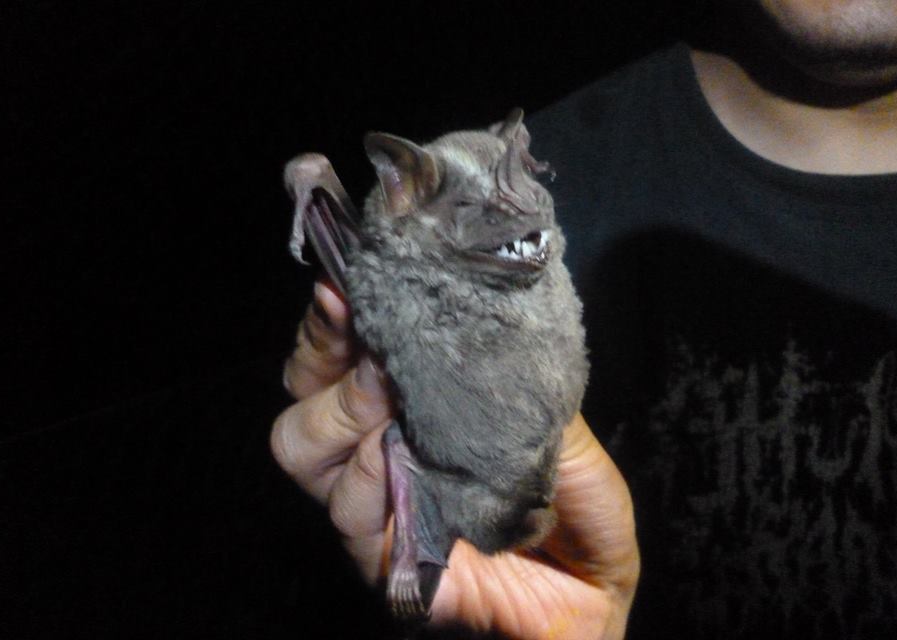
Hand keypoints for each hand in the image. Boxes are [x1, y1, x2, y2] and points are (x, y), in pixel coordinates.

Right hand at [272, 281, 639, 638]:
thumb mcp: (548, 413)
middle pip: (300, 398)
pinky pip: (346, 507)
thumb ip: (502, 370)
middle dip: (326, 363)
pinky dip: (370, 471)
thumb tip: (464, 305)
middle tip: (378, 350)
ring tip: (394, 401)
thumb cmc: (576, 500)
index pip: (334, 362)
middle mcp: (374, 459)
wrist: (597, 585)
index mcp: (402, 418)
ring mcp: (374, 509)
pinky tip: (403, 456)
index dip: (329, 323)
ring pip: (301, 446)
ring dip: (345, 411)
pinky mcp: (384, 558)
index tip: (344, 284)